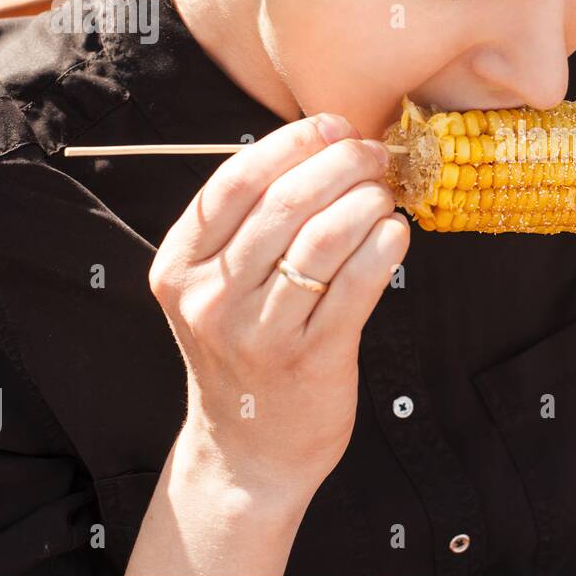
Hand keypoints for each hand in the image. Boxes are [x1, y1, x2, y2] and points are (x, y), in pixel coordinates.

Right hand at [148, 113, 408, 503]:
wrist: (249, 449)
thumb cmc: (244, 350)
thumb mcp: (218, 287)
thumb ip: (250, 224)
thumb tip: (324, 146)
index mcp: (180, 266)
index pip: (235, 182)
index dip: (291, 143)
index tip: (332, 126)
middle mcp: (211, 297)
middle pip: (283, 204)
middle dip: (340, 164)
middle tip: (373, 155)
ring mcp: (259, 332)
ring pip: (323, 239)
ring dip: (366, 202)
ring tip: (384, 195)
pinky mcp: (310, 359)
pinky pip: (357, 286)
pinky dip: (383, 247)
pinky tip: (396, 232)